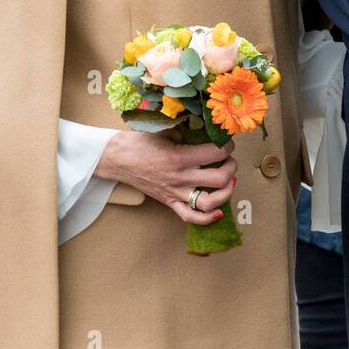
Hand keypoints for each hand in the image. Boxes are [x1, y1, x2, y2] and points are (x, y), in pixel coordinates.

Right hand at [94, 130, 236, 224]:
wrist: (117, 159)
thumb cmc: (139, 143)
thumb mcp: (165, 130)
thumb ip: (187, 133)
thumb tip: (206, 132)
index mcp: (180, 157)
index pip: (216, 153)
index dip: (227, 146)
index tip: (226, 142)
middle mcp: (180, 177)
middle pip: (219, 178)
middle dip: (231, 167)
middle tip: (229, 159)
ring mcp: (175, 193)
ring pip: (210, 202)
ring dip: (226, 192)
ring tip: (229, 181)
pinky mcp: (169, 202)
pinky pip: (191, 217)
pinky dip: (208, 218)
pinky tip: (218, 211)